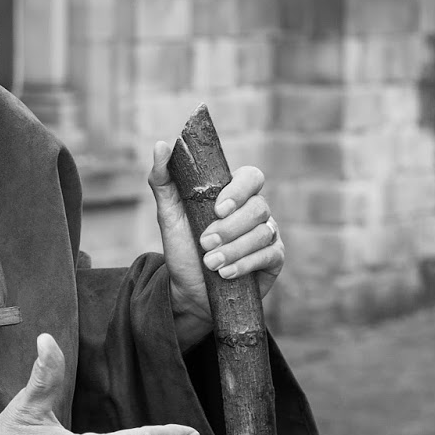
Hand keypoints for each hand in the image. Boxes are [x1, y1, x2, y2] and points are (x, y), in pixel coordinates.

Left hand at [148, 141, 284, 337]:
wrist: (188, 290)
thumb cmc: (182, 248)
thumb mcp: (168, 214)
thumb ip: (162, 179)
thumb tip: (161, 145)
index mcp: (234, 194)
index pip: (252, 177)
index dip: (239, 190)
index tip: (217, 208)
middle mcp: (255, 211)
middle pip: (258, 206)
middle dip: (230, 227)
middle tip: (205, 242)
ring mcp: (268, 234)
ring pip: (263, 232)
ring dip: (234, 248)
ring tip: (210, 263)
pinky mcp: (274, 259)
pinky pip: (270, 254)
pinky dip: (245, 263)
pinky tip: (226, 273)